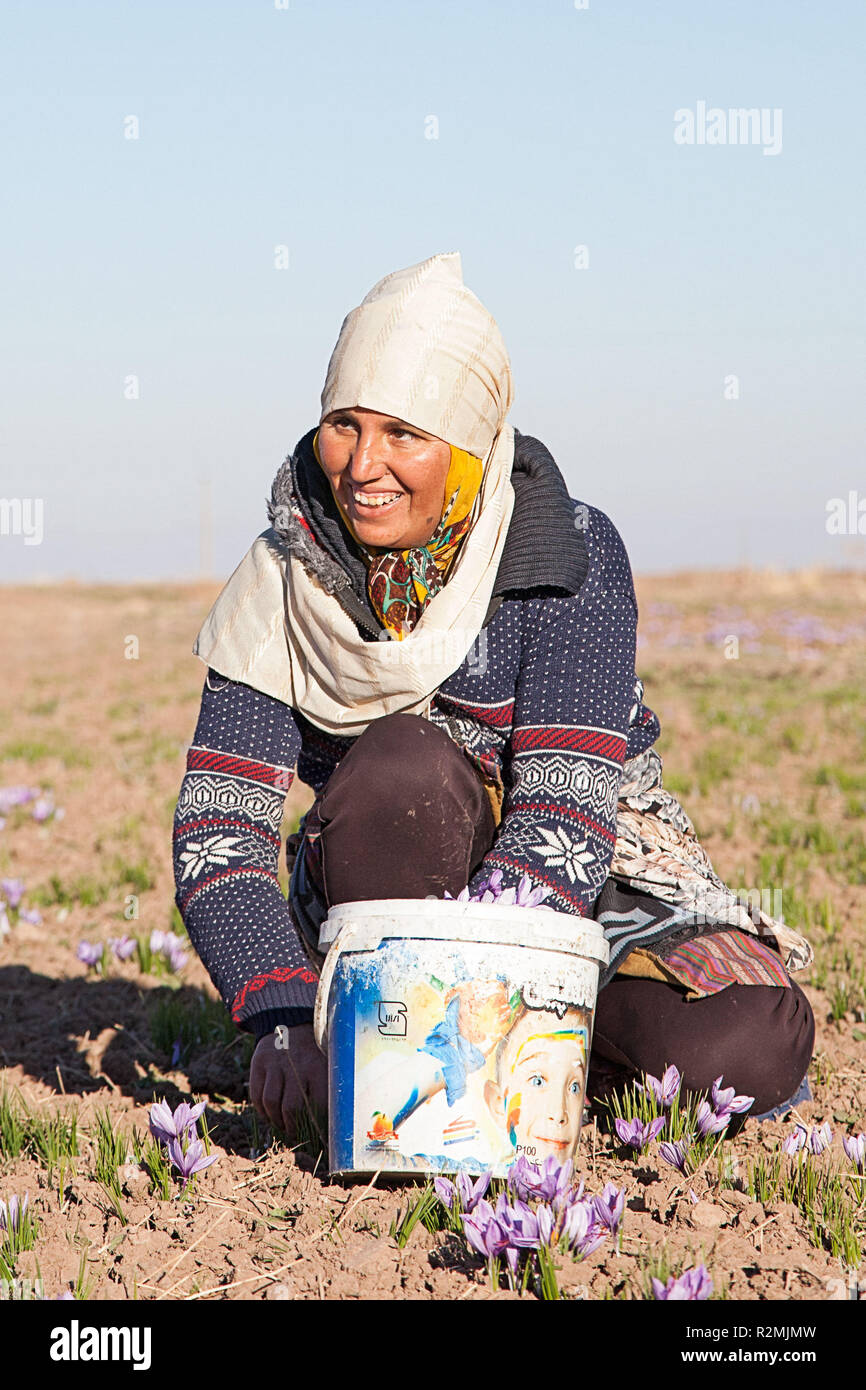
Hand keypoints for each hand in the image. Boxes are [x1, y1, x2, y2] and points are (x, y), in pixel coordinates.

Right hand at [249, 1023, 328, 1143]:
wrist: (292, 1023)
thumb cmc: (314, 1053)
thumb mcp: (327, 1064)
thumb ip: (328, 1089)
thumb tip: (333, 1124)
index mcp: (318, 1068)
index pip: (317, 1105)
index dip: (315, 1126)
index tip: (315, 1134)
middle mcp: (296, 1066)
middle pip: (291, 1108)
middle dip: (292, 1127)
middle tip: (294, 1133)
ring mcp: (276, 1064)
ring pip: (271, 1103)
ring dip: (275, 1120)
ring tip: (281, 1125)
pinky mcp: (259, 1063)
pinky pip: (257, 1095)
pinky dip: (262, 1111)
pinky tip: (269, 1114)